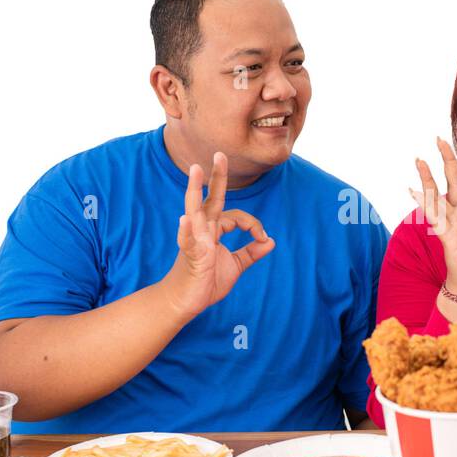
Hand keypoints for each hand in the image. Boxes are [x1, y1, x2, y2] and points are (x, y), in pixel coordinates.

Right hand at [161, 151, 274, 318]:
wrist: (185, 302)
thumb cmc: (206, 282)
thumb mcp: (235, 266)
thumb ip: (251, 252)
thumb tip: (271, 241)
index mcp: (214, 231)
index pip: (236, 216)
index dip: (253, 224)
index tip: (262, 238)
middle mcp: (203, 231)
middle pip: (210, 199)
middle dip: (216, 177)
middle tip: (220, 154)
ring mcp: (194, 241)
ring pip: (195, 210)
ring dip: (195, 190)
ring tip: (196, 170)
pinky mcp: (190, 256)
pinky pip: (188, 240)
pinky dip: (187, 230)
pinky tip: (185, 219)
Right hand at [409, 137, 456, 295]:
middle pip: (455, 181)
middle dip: (448, 160)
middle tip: (439, 139)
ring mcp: (452, 223)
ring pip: (439, 195)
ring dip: (429, 177)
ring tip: (419, 159)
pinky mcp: (448, 234)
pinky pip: (435, 216)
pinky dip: (424, 203)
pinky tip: (412, 191)